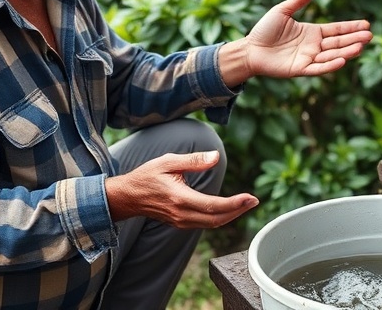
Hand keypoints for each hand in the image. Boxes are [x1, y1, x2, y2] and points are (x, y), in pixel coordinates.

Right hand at [103, 151, 257, 228]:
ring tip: (245, 204)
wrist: (127, 197)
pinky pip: (204, 224)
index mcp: (179, 198)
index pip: (213, 206)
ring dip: (231, 216)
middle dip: (238, 211)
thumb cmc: (146, 176)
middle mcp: (181, 214)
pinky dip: (219, 218)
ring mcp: (180, 221)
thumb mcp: (168, 161)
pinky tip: (228, 209)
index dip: (234, 204)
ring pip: (211, 224)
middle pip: (216, 219)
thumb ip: (193, 160)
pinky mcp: (180, 223)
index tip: (250, 198)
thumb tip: (216, 156)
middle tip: (254, 201)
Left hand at [219, 0, 372, 85]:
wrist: (250, 49)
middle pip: (338, 43)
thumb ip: (299, 0)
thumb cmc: (264, 30)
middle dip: (354, 39)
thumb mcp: (283, 11)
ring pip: (332, 55)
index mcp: (312, 32)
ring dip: (347, 51)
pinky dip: (330, 65)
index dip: (351, 27)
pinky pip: (318, 68)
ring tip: (361, 46)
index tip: (366, 25)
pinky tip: (343, 60)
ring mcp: (308, 58)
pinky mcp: (300, 69)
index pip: (336, 30)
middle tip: (370, 36)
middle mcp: (314, 46)